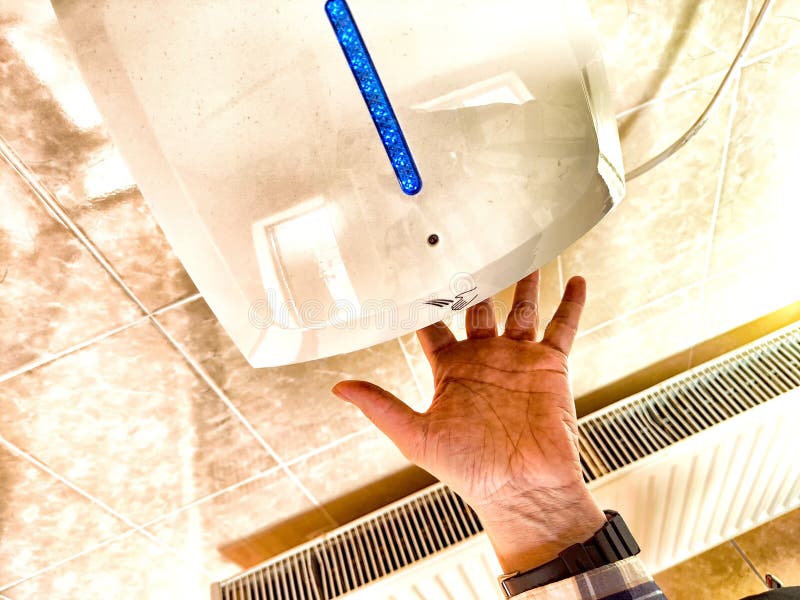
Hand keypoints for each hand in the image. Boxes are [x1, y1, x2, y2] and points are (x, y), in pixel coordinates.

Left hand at [332, 272, 605, 572]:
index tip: (415, 273)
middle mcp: (484, 358)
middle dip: (473, 280)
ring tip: (520, 251)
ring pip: (520, 308)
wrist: (521, 490)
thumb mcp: (416, 436)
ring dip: (522, 281)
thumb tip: (339, 388)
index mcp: (452, 370)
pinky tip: (576, 280)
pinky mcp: (550, 366)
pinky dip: (571, 303)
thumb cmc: (470, 471)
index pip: (434, 326)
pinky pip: (563, 328)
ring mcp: (518, 359)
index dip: (424, 301)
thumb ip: (382, 406)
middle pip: (477, 307)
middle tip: (467, 246)